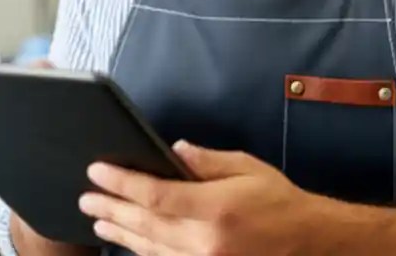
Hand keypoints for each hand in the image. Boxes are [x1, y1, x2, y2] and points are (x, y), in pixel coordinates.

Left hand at [79, 141, 321, 255]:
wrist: (309, 244)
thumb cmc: (278, 202)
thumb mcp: (247, 168)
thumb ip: (207, 161)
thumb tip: (173, 151)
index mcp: (215, 209)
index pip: (155, 195)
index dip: (122, 183)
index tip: (98, 171)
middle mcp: (205, 242)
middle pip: (144, 225)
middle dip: (111, 210)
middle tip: (86, 199)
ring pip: (150, 249)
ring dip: (121, 234)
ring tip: (98, 221)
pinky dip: (144, 251)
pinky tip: (131, 242)